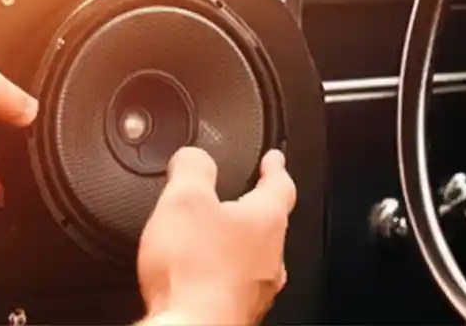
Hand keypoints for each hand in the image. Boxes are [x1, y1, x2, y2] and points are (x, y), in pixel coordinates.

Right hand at [138, 148, 295, 324]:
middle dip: (256, 207)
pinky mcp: (238, 312)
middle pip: (270, 222)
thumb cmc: (194, 272)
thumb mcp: (185, 200)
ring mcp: (258, 289)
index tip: (275, 159)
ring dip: (239, 243)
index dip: (275, 167)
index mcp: (266, 220)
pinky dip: (223, 273)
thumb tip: (193, 155)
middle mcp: (271, 256)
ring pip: (256, 256)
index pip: (280, 184)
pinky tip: (204, 276)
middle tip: (247, 195)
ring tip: (218, 235)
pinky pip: (237, 283)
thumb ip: (192, 169)